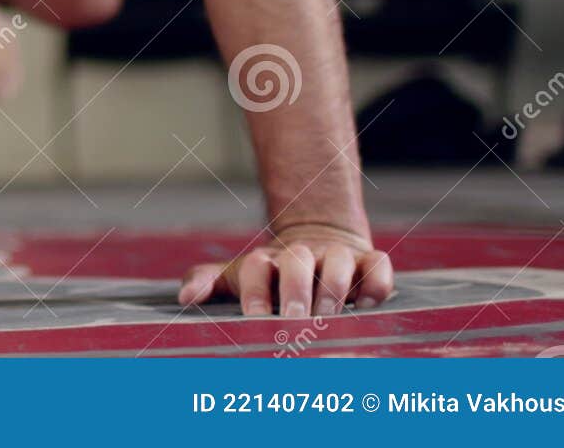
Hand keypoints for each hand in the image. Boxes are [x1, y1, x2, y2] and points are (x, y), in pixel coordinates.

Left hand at [177, 223, 393, 317]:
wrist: (316, 241)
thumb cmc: (271, 275)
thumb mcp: (236, 277)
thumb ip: (207, 282)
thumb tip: (184, 297)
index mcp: (267, 261)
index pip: (257, 268)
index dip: (254, 292)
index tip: (254, 319)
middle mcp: (302, 255)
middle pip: (297, 260)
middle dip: (295, 290)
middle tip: (295, 322)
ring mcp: (338, 256)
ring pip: (339, 261)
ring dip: (334, 287)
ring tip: (329, 316)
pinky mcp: (369, 262)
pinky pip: (379, 266)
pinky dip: (375, 283)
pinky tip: (366, 304)